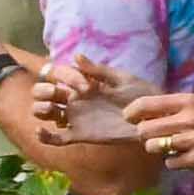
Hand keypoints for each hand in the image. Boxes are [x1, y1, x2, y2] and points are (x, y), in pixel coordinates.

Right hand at [30, 54, 153, 143]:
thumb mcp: (122, 79)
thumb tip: (77, 56)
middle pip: (43, 92)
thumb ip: (99, 70)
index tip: (86, 86)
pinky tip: (40, 131)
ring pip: (45, 113)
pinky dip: (44, 136)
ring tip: (50, 109)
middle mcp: (75, 99)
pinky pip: (57, 138)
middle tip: (57, 94)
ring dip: (40, 109)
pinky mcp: (80, 135)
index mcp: (82, 82)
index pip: (58, 74)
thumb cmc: (141, 94)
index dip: (65, 76)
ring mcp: (76, 117)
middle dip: (42, 90)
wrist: (153, 118)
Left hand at [125, 90, 193, 174]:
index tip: (130, 118)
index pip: (144, 105)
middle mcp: (188, 118)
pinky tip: (186, 156)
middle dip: (145, 134)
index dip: (131, 113)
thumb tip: (148, 115)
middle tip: (155, 135)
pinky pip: (170, 162)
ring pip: (154, 147)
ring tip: (171, 146)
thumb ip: (178, 108)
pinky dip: (174, 161)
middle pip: (144, 129)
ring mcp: (193, 140)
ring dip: (159, 148)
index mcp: (189, 100)